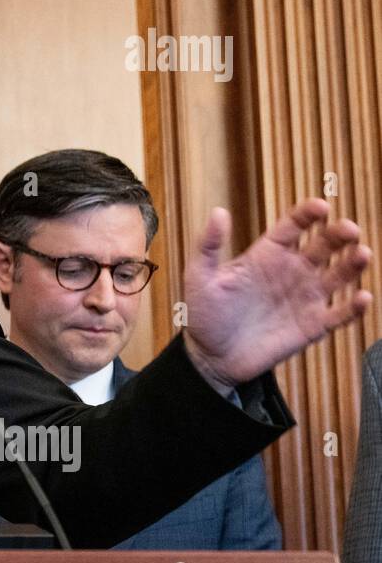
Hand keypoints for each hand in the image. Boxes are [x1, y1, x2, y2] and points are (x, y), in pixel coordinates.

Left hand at [182, 198, 372, 385]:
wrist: (211, 356)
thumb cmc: (204, 314)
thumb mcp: (200, 276)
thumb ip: (209, 245)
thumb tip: (218, 212)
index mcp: (267, 254)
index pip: (293, 226)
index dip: (307, 214)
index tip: (321, 206)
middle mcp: (291, 271)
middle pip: (323, 246)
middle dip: (338, 235)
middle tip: (349, 229)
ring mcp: (304, 297)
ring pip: (338, 275)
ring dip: (353, 264)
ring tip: (362, 254)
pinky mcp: (312, 325)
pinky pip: (340, 314)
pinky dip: (354, 307)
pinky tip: (363, 297)